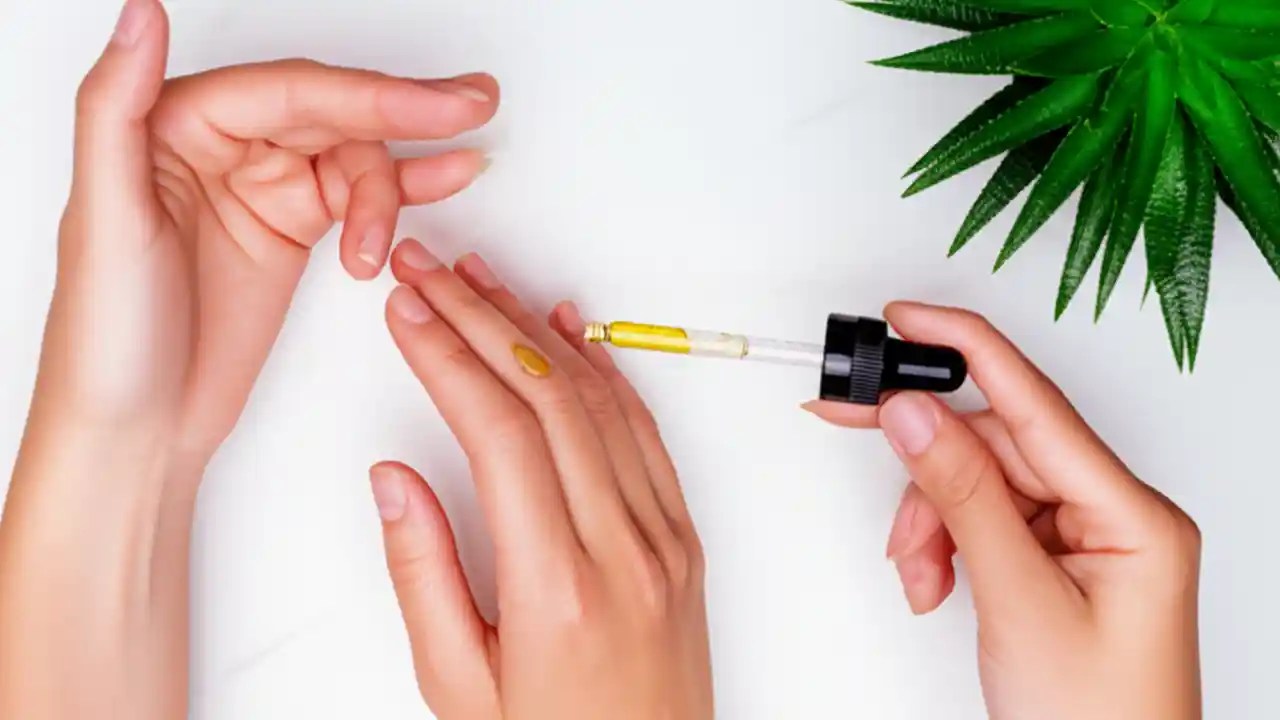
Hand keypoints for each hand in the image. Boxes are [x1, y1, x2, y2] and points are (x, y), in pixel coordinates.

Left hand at [37, 0, 495, 461]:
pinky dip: (407, 189)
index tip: (433, 107)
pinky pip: (359, 196)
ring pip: (354, 154)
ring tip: (457, 175)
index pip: (289, 92)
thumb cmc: (106, 338)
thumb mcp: (102, 219)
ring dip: (402, 174)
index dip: (369, 95)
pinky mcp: (291, 230)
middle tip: (471, 106)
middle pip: (332, 113)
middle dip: (405, 111)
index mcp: (174, 126)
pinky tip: (447, 178)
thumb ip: (114, 106)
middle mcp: (221, 147)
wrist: (136, 432)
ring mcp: (262, 188)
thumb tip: (140, 16)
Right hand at [367, 239, 713, 719]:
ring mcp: (663, 538)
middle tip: (430, 271)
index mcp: (559, 587)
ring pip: (600, 401)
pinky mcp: (682, 538)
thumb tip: (395, 476)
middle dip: (479, 317)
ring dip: (537, 329)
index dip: (446, 357)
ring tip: (483, 282)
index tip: (406, 311)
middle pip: (548, 395)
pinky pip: (644, 432)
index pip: (499, 433)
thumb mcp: (459, 683)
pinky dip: (605, 369)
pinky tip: (569, 329)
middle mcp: (623, 548)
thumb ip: (423, 572)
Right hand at [806, 303, 1201, 719]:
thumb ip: (964, 499)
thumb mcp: (1019, 603)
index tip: (906, 316)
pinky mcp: (1051, 558)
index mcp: (1132, 514)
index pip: (1035, 403)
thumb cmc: (1096, 719)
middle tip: (846, 414)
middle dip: (925, 469)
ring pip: (975, 483)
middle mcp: (1111, 513)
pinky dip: (941, 543)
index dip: (966, 347)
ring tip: (919, 574)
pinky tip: (934, 580)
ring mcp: (1080, 536)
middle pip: (994, 443)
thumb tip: (915, 415)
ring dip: (928, 520)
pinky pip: (979, 519)